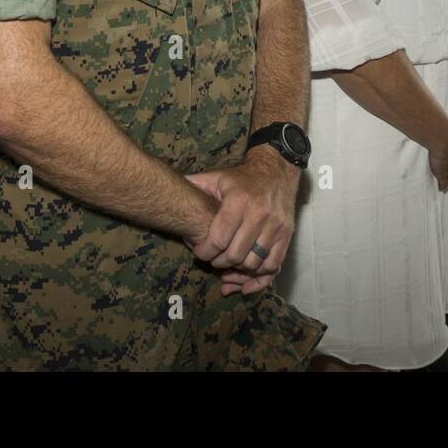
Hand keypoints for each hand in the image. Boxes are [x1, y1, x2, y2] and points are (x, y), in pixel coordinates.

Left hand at [185, 146, 299, 284]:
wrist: (277, 169)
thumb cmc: (242, 177)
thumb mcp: (216, 178)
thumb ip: (193, 186)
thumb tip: (161, 189)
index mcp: (239, 201)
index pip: (218, 240)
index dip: (204, 252)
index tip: (199, 252)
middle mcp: (259, 214)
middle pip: (234, 255)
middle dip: (218, 263)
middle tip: (212, 260)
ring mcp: (275, 226)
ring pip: (253, 264)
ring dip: (238, 272)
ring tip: (228, 269)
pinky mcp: (286, 235)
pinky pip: (273, 265)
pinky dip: (259, 277)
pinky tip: (246, 279)